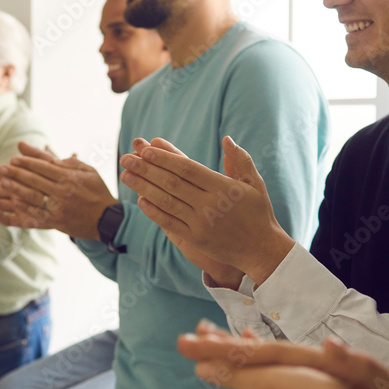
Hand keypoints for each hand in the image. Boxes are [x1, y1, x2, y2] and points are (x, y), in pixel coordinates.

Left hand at [0, 141, 117, 239]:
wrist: (107, 219)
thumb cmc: (97, 191)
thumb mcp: (87, 171)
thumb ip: (66, 161)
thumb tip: (45, 149)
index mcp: (70, 178)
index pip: (44, 167)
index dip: (28, 162)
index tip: (14, 159)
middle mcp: (63, 192)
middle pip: (35, 181)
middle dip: (16, 174)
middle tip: (0, 168)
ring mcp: (58, 208)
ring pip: (32, 198)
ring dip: (15, 190)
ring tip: (1, 183)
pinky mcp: (55, 222)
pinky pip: (33, 216)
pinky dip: (18, 212)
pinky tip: (5, 207)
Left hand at [119, 136, 294, 284]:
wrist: (262, 250)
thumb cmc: (259, 213)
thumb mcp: (255, 183)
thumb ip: (240, 160)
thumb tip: (226, 139)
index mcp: (223, 187)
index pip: (187, 168)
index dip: (165, 158)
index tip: (146, 149)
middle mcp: (210, 204)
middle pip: (171, 183)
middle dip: (145, 169)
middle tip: (126, 158)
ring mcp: (201, 223)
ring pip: (166, 201)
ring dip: (143, 187)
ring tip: (126, 175)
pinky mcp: (196, 239)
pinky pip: (169, 223)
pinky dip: (153, 211)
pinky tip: (140, 200)